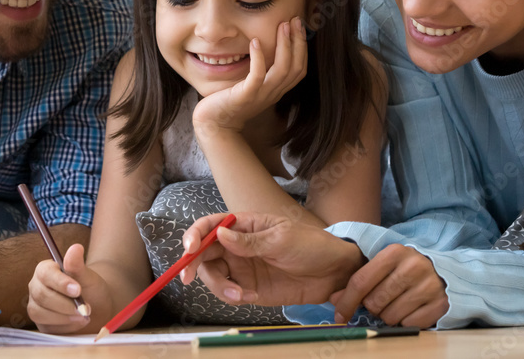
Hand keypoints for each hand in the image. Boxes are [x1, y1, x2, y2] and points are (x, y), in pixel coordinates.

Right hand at [27, 243, 106, 333]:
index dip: (61, 283)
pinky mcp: (40, 323)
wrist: (96, 307)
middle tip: (85, 308)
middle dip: (65, 304)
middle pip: (42, 296)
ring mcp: (36, 305)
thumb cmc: (90, 288)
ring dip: (65, 317)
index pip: (45, 274)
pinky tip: (78, 322)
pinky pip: (46, 327)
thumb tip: (76, 247)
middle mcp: (36, 287)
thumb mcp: (87, 276)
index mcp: (45, 270)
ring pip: (41, 313)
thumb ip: (78, 264)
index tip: (78, 290)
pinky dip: (65, 326)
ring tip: (84, 315)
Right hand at [179, 212, 364, 305]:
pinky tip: (250, 297)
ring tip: (238, 294)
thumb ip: (250, 241)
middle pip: (204, 253)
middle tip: (190, 278)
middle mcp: (237, 246)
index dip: (194, 235)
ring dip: (217, 286)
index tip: (188, 249)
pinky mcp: (250, 288)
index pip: (210, 226)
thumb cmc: (311, 245)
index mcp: (244, 225)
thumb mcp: (282, 239)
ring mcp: (242, 267)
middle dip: (194, 265)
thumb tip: (219, 234)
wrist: (334, 273)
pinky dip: (232, 297)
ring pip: (213, 275)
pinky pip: (229, 293)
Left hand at [192, 17, 306, 136]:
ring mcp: (260, 95)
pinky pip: (257, 76)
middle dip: (298, 42)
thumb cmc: (230, 101)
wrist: (214, 124)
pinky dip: (259, 58)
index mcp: (276, 90)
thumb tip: (264, 46)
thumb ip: (262, 71)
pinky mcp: (245, 96)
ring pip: (282, 70)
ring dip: (284, 45)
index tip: (299, 27)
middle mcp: (273, 93)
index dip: (302, 47)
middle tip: (295, 20)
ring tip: (282, 25)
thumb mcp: (251, 85)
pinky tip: (255, 41)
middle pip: (296, 67)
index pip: (299, 69)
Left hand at [329, 243, 448, 327]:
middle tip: (378, 302)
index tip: (339, 315)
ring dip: (388, 316)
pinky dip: (405, 322)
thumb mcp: (382, 265)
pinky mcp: (440, 303)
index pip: (361, 281)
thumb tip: (334, 300)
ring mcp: (429, 285)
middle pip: (375, 302)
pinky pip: (410, 324)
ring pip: (391, 316)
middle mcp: (413, 266)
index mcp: (394, 252)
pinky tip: (408, 310)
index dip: (347, 301)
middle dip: (371, 307)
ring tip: (394, 304)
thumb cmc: (403, 267)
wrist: (440, 269)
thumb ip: (358, 281)